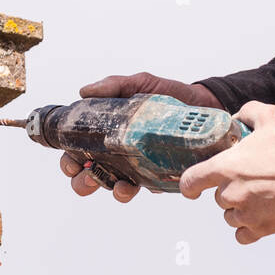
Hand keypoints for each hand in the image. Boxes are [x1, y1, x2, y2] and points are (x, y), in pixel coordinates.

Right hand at [62, 72, 223, 201]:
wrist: (205, 104)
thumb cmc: (168, 93)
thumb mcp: (140, 83)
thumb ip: (114, 85)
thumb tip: (84, 92)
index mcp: (107, 132)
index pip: (78, 150)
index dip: (69, 159)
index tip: (72, 160)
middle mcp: (117, 152)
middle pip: (87, 174)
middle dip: (81, 180)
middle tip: (88, 173)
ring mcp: (136, 165)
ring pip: (111, 187)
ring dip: (107, 189)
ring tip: (114, 184)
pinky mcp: (156, 174)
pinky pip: (140, 189)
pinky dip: (132, 191)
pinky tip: (135, 186)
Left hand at [178, 101, 274, 243]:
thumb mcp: (270, 116)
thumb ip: (247, 112)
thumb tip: (236, 118)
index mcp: (228, 166)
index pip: (192, 180)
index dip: (189, 185)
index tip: (192, 189)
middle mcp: (232, 192)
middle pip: (217, 198)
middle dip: (229, 190)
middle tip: (249, 181)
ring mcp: (247, 213)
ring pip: (229, 217)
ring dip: (238, 209)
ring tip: (258, 197)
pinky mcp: (264, 228)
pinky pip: (242, 236)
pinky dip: (247, 228)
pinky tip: (257, 217)